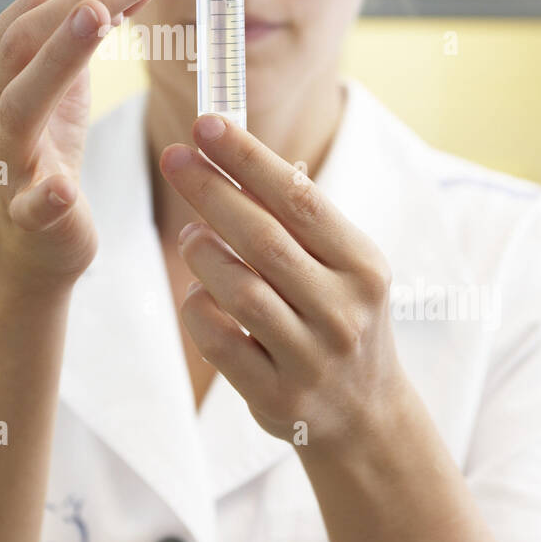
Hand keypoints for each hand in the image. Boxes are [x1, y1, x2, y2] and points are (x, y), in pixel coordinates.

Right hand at [0, 0, 156, 288]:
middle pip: (25, 42)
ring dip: (60, 58)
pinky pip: (30, 203)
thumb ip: (80, 33)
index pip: (32, 8)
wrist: (19, 245)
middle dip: (84, 1)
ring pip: (21, 105)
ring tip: (97, 18)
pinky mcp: (24, 215)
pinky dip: (45, 195)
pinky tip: (63, 188)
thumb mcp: (54, 83)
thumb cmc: (40, 149)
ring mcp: (0, 161)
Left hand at [159, 112, 404, 450]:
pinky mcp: (277, 396)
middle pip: (264, 239)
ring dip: (203, 253)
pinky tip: (198, 293)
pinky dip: (198, 308)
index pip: (300, 200)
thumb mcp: (340, 267)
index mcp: (363, 266)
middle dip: (212, 190)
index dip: (249, 159)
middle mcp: (343, 311)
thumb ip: (295, 221)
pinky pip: (219, 341)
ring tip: (190, 235)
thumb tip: (229, 157)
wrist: (367, 417)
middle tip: (174, 158)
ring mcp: (311, 358)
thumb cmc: (340, 317)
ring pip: (240, 291)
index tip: (207, 124)